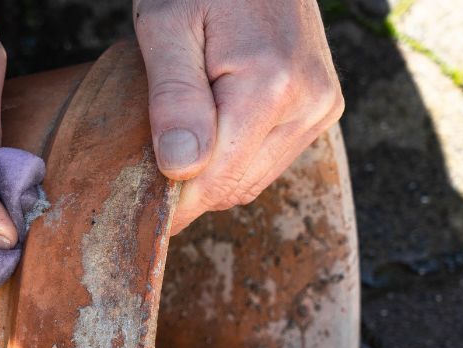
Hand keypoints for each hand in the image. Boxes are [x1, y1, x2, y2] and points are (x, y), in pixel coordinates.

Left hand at [133, 0, 343, 231]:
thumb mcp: (166, 24)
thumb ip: (174, 96)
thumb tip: (181, 167)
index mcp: (271, 85)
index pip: (217, 181)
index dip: (174, 204)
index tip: (138, 208)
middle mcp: (308, 103)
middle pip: (238, 186)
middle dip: (192, 186)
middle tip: (148, 161)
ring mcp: (321, 106)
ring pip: (256, 178)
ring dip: (216, 171)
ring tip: (182, 131)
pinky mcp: (324, 105)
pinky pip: (273, 157)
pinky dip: (238, 154)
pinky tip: (213, 123)